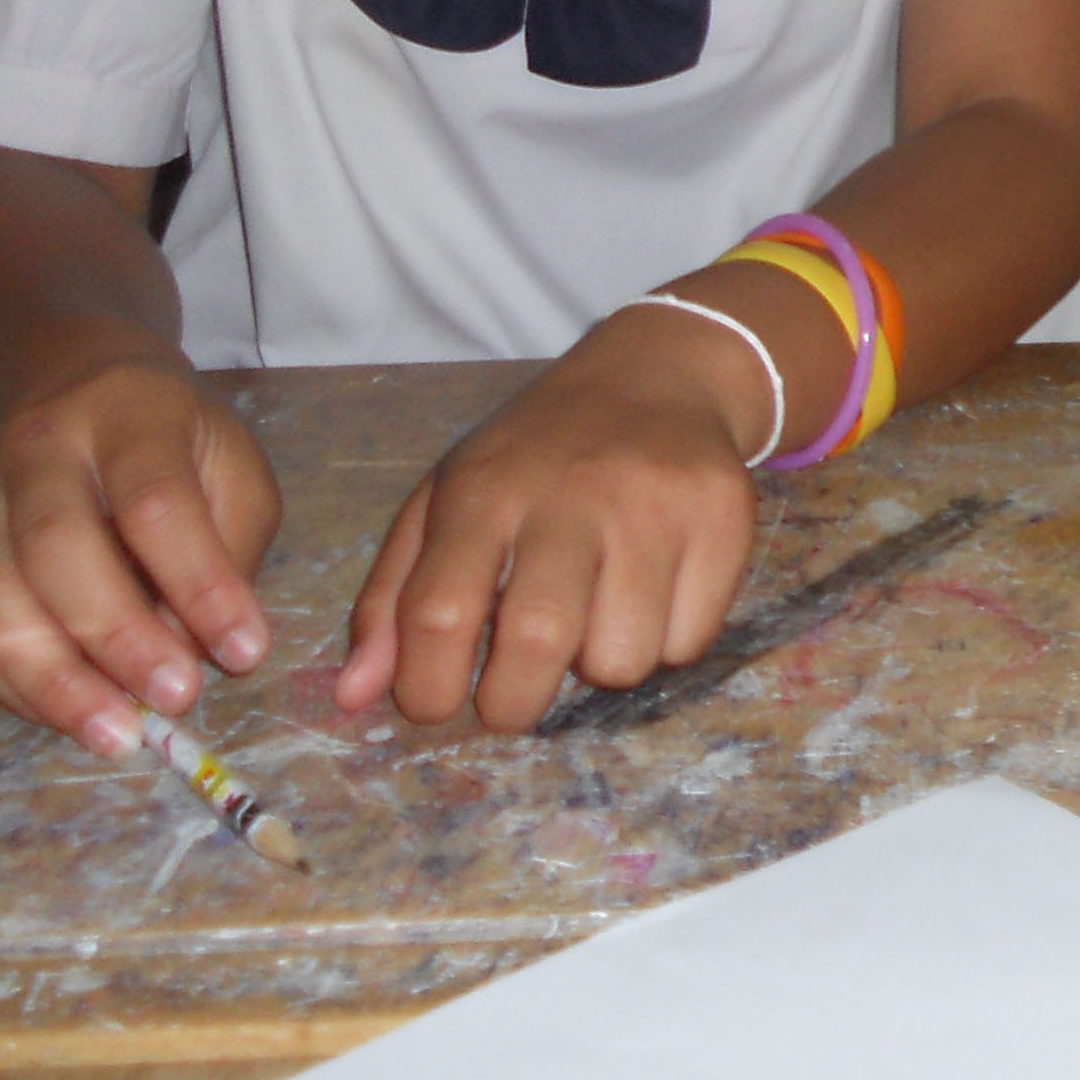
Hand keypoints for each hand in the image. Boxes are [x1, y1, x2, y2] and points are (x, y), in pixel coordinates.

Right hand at [0, 355, 278, 752]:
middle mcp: (39, 452)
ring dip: (56, 681)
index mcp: (128, 416)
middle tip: (178, 698)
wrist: (77, 392)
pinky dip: (19, 687)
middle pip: (58, 548)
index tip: (245, 652)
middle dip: (119, 637)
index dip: (199, 583)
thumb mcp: (233, 469)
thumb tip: (204, 650)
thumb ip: (229, 549)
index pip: (156, 502)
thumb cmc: (178, 446)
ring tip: (119, 735)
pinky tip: (72, 719)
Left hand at [335, 309, 761, 731]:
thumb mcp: (444, 503)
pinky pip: (689, 641)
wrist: (660, 376)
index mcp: (486, 490)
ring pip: (623, 658)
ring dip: (598, 665)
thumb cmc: (533, 458)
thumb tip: (354, 700)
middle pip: (536, 641)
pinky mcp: (725, 518)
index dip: (426, 687)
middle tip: (514, 694)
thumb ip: (393, 600)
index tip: (437, 702)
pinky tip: (652, 595)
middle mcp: (572, 492)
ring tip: (594, 618)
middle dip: (513, 703)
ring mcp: (657, 504)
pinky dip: (665, 642)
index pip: (438, 613)